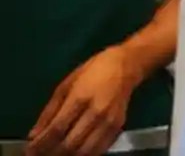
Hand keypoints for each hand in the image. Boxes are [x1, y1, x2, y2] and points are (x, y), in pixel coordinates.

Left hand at [26, 46, 142, 155]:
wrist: (125, 66)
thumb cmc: (91, 72)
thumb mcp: (65, 85)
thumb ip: (49, 112)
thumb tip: (34, 135)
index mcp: (80, 98)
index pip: (57, 128)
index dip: (41, 144)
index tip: (29, 150)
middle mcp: (96, 112)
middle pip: (70, 143)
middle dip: (51, 153)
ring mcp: (109, 121)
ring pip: (85, 151)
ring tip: (56, 155)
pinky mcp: (118, 127)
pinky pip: (100, 149)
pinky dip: (85, 155)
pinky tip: (74, 153)